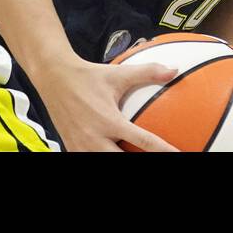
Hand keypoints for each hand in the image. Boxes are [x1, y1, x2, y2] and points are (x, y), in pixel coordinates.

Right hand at [33, 56, 180, 151]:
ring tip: (132, 156)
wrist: (54, 78)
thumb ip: (148, 72)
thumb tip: (174, 70)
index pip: (143, 141)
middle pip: (120, 160)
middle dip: (139, 161)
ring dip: (119, 160)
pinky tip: (110, 153)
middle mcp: (95, 137)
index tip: (178, 154)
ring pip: (104, 162)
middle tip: (156, 159)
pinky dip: (100, 158)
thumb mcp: (119, 74)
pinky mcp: (71, 148)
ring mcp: (81, 146)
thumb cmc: (89, 76)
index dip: (163, 150)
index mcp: (110, 120)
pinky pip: (88, 160)